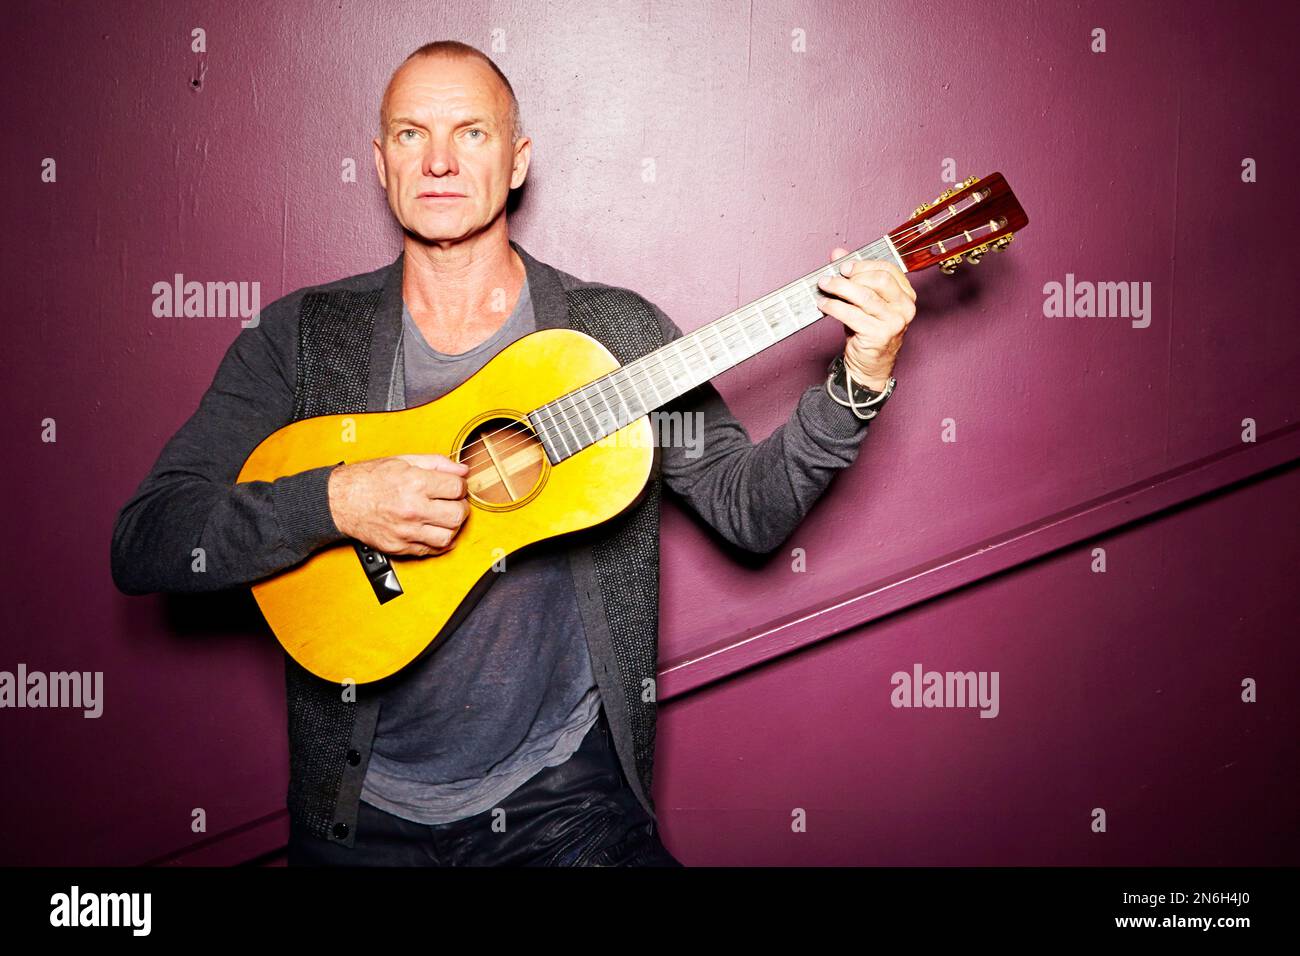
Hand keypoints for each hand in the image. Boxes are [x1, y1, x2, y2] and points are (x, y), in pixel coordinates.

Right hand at [327, 453, 470, 555]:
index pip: (457, 488)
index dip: (460, 486)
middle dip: (460, 507)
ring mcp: (406, 530)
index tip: (454, 486)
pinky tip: (434, 531)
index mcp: (415, 483)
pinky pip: (431, 551)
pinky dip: (437, 542)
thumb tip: (461, 469)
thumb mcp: (403, 461)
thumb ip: (437, 463)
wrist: (339, 501)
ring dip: (451, 527)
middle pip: (458, 514)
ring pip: (448, 537)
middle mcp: (412, 509)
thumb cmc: (367, 480)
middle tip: (452, 502)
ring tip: (442, 517)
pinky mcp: (400, 546)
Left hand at [814, 248, 916, 391]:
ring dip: (839, 289)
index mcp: (906, 295)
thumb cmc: (868, 331)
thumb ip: (853, 276)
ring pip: (865, 296)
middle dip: (852, 275)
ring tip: (824, 286)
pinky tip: (824, 304)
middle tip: (832, 277)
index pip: (888, 269)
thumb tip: (838, 253)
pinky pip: (853, 315)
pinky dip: (834, 307)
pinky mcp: (880, 335)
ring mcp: (895, 322)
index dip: (864, 264)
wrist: (870, 365)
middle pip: (879, 280)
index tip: (844, 266)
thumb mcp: (862, 301)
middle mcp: (905, 307)